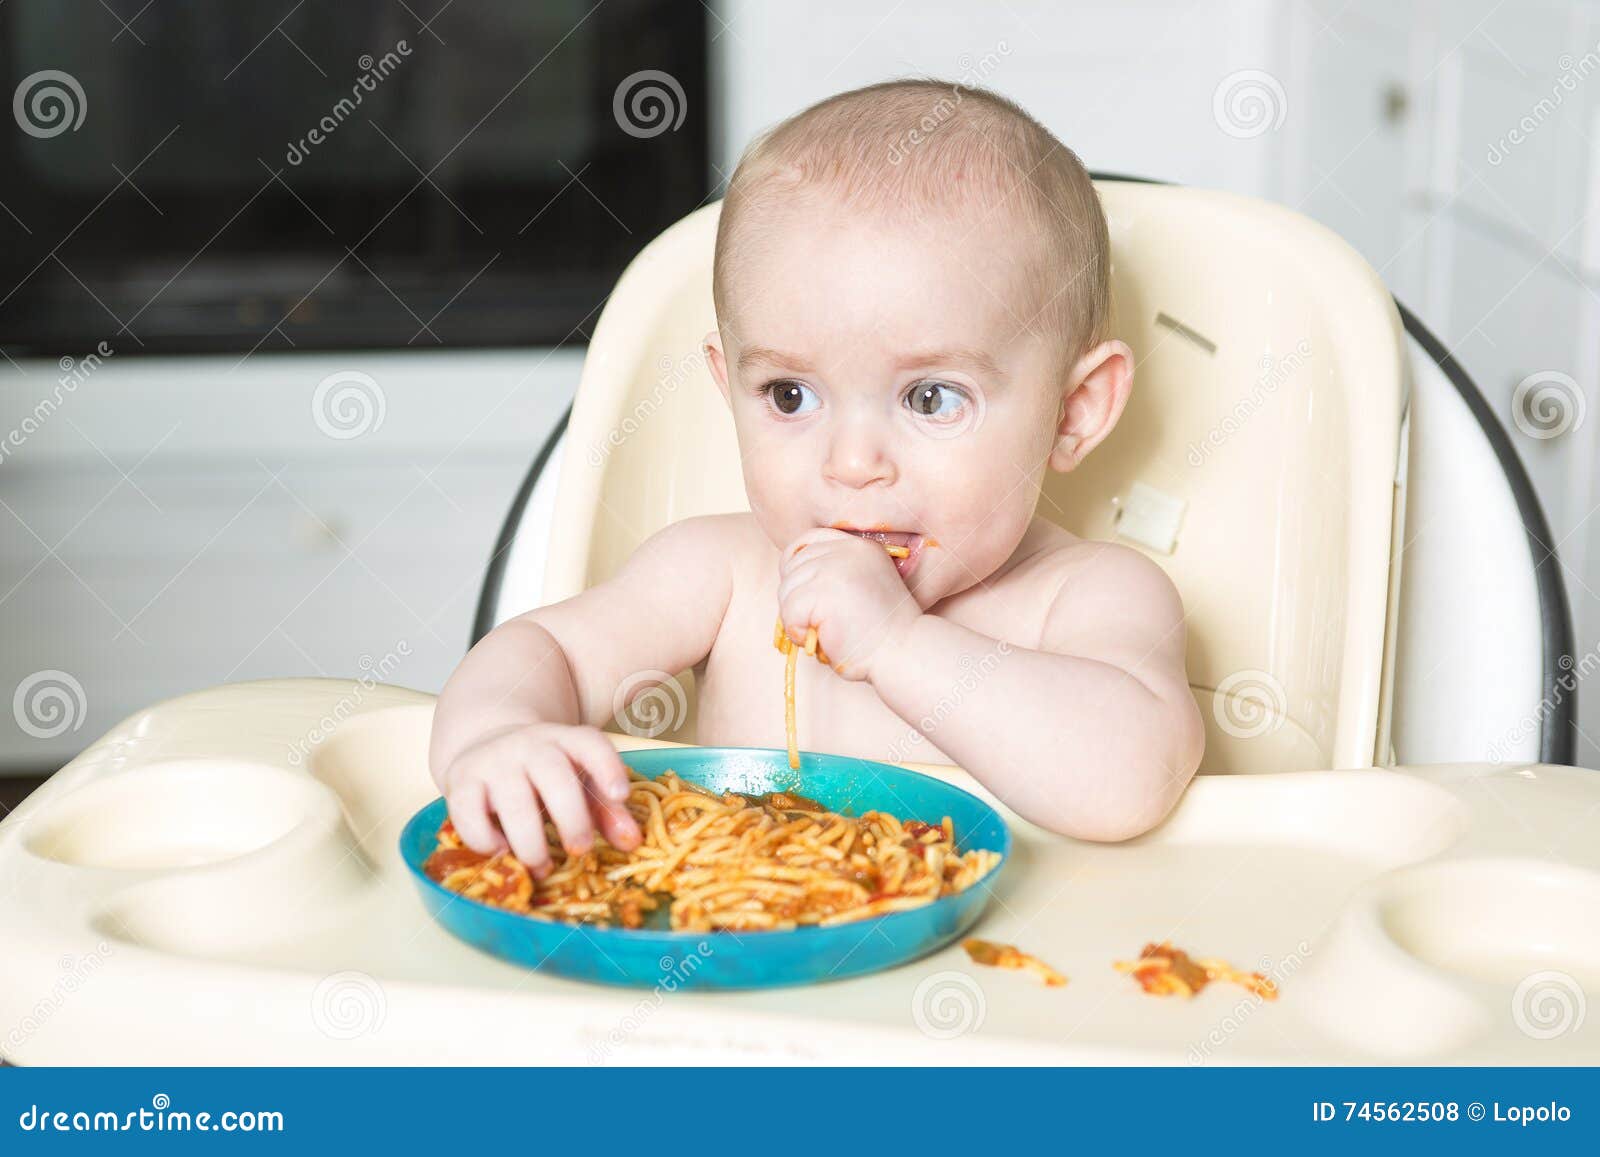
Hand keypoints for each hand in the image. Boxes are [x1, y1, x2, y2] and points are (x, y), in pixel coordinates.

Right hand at [438, 721, 640, 872]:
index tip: (622, 795)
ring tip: (541, 867)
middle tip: (581, 850)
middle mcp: (529, 745)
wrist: (486, 745)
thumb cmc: (545, 775)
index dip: (608, 767)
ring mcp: (492, 761)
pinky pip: (467, 812)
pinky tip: (500, 852)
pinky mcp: (460, 782)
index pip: (590, 743)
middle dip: (571, 818)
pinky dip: (484, 839)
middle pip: (554, 776)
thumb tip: (632, 842)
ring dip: (530, 841)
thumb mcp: (579, 781)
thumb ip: (606, 810)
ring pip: (512, 800)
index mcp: (566, 740)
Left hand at [777, 529, 921, 681]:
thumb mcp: (861, 588)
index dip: (795, 565)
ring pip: (787, 590)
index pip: (807, 540)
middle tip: (818, 622)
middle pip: (791, 565)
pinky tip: (823, 640)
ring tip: (824, 632)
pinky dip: (798, 632)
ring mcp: (835, 567)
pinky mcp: (824, 590)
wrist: (904, 652)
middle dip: (795, 597)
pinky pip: (789, 612)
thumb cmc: (881, 633)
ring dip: (796, 618)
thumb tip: (789, 577)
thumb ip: (833, 575)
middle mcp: (847, 549)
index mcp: (859, 546)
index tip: (802, 592)